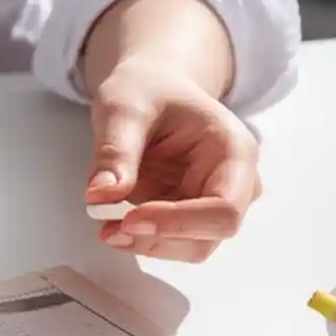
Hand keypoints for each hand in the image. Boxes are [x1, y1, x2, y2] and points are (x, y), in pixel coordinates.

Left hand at [85, 57, 261, 262]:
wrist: (152, 88)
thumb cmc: (147, 90)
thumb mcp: (123, 108)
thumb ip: (115, 151)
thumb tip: (100, 195)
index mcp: (234, 151)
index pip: (223, 208)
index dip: (179, 223)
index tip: (130, 220)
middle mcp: (235, 183)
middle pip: (208, 237)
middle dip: (159, 239)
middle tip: (110, 229)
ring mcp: (213, 203)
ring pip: (189, 247)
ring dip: (147, 245)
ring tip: (106, 227)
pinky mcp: (189, 216)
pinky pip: (170, 242)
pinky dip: (141, 241)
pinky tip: (113, 226)